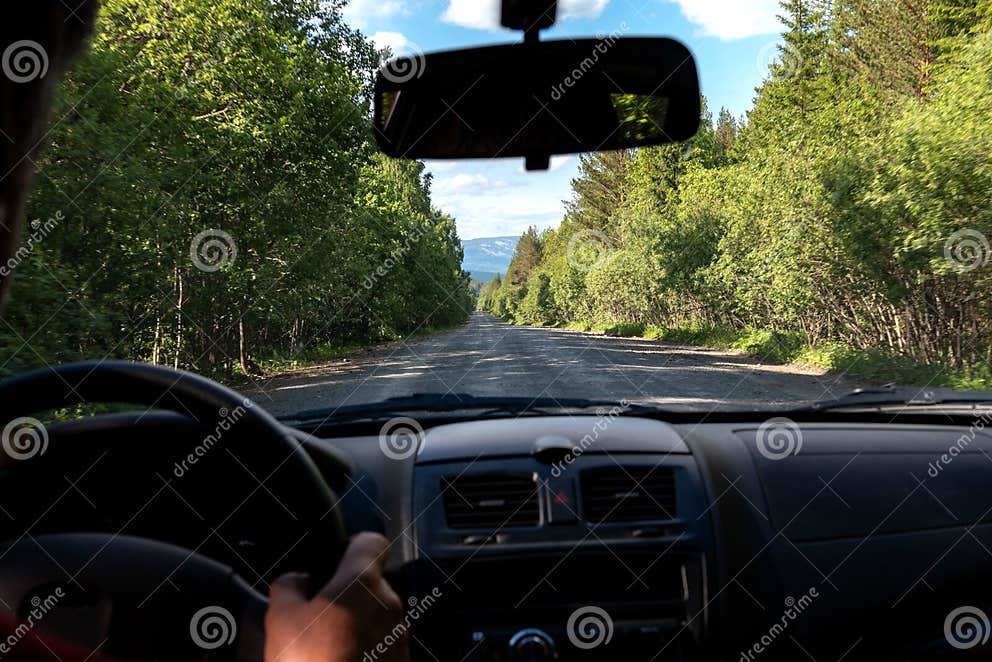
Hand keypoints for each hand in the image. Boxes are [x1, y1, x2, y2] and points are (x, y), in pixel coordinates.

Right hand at [265, 533, 409, 661]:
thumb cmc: (311, 661)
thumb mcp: (280, 620)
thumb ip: (288, 587)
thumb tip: (297, 578)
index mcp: (363, 581)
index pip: (371, 542)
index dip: (350, 547)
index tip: (331, 564)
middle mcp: (391, 602)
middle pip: (369, 584)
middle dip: (345, 596)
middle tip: (316, 617)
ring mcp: (401, 635)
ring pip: (376, 616)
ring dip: (355, 625)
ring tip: (326, 648)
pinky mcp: (402, 661)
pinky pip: (382, 645)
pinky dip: (364, 650)